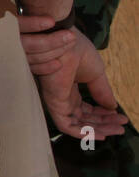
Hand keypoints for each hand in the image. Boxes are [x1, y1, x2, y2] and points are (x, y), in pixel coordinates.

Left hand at [18, 15, 126, 139]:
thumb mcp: (96, 75)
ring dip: (97, 130)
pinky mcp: (54, 103)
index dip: (105, 116)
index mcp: (71, 90)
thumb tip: (112, 107)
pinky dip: (82, 133)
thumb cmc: (76, 51)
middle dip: (104, 125)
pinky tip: (99, 134)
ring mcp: (58, 101)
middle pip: (84, 119)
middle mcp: (63, 97)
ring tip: (116, 130)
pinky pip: (65, 125)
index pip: (87, 110)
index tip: (122, 118)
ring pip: (77, 125)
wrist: (66, 41)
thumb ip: (102, 92)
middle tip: (122, 127)